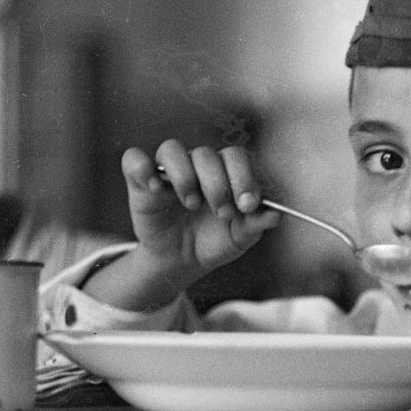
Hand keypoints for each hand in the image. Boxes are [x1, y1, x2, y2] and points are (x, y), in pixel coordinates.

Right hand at [122, 139, 279, 282]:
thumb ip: (257, 225)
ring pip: (172, 150)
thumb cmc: (214, 242)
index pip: (235, 157)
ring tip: (191, 204)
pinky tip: (156, 189)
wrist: (182, 260)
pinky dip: (142, 168)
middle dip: (218, 185)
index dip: (243, 177)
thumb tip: (276, 215)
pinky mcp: (140, 181)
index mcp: (225, 172)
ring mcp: (168, 171)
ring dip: (185, 177)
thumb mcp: (239, 239)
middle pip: (206, 155)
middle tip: (222, 212)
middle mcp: (197, 165)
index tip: (248, 205)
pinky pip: (134, 160)